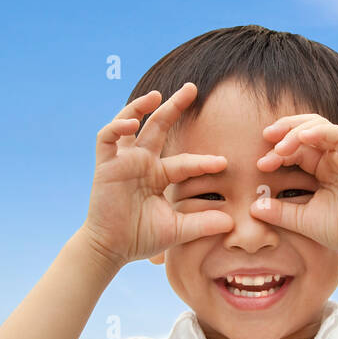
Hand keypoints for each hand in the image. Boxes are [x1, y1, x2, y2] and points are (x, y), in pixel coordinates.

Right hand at [82, 83, 233, 266]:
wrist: (111, 250)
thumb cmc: (140, 238)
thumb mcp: (176, 230)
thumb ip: (201, 224)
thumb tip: (232, 223)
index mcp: (159, 175)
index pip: (186, 162)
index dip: (203, 161)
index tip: (223, 163)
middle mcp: (142, 162)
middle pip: (159, 126)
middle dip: (174, 106)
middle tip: (192, 88)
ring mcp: (123, 161)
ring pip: (130, 124)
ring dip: (141, 106)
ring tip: (157, 95)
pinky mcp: (105, 165)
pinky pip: (107, 137)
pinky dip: (118, 126)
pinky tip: (132, 123)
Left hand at [253, 113, 337, 263]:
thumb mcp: (301, 219)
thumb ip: (279, 211)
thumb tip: (252, 208)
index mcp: (319, 167)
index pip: (294, 148)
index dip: (276, 151)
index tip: (260, 164)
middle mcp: (331, 157)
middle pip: (304, 128)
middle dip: (283, 129)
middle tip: (266, 137)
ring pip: (319, 126)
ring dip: (297, 131)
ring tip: (280, 146)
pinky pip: (337, 135)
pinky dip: (319, 132)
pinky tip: (302, 138)